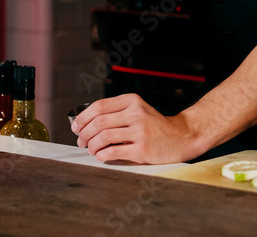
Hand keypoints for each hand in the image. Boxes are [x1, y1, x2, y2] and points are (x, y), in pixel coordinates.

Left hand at [71, 94, 203, 163]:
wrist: (181, 137)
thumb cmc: (155, 126)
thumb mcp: (138, 110)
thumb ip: (116, 112)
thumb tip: (85, 122)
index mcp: (132, 101)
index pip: (99, 106)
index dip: (83, 117)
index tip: (75, 126)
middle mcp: (136, 113)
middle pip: (99, 122)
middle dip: (83, 133)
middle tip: (81, 141)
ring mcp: (140, 131)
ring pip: (103, 137)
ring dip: (91, 146)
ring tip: (90, 150)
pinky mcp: (142, 149)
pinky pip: (113, 152)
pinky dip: (101, 155)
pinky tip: (101, 156)